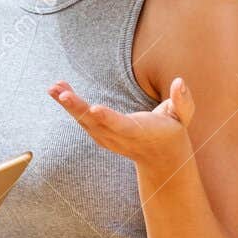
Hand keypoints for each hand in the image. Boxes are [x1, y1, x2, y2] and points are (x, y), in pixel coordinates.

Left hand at [47, 76, 193, 170]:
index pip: (121, 126)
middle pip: (95, 123)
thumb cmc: (172, 130)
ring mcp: (106, 137)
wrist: (160, 156)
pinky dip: (69, 105)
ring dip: (68, 104)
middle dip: (78, 108)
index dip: (108, 118)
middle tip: (62, 94)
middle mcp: (118, 137)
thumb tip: (179, 81)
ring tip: (54, 87)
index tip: (94, 109)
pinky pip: (81, 119)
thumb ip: (183, 100)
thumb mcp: (183, 116)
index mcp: (138, 132)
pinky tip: (58, 90)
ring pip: (83, 121)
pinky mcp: (98, 134)